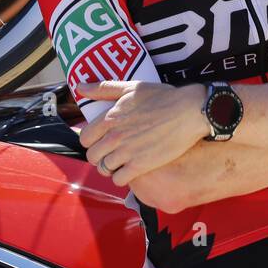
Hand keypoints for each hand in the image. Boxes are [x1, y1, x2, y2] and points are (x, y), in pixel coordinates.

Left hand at [76, 81, 207, 187]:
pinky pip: (119, 180)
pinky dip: (122, 177)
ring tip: (119, 162)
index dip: (91, 141)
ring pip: (104, 169)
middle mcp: (114, 137)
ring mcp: (127, 152)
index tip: (100, 141)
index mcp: (109, 118)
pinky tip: (129, 170)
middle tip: (110, 153)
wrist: (188, 112)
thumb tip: (80, 88)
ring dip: (110, 167)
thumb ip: (103, 89)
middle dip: (99, 156)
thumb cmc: (161, 97)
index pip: (85, 138)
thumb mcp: (130, 87)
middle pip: (92, 156)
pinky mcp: (141, 165)